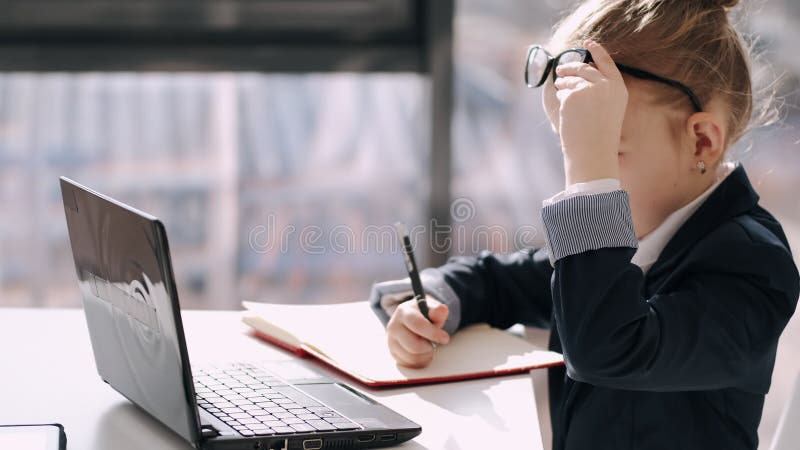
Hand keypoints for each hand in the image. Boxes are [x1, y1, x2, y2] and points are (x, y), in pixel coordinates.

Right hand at [386, 295, 450, 367]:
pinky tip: (422, 353)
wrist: (409, 319)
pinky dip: (420, 361)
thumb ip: (437, 311)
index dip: (433, 333)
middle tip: (433, 342)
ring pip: (412, 358)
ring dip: (425, 355)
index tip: (445, 338)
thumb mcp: (431, 309)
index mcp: (403, 312)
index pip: (417, 325)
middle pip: (414, 346)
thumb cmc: (423, 315)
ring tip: (428, 346)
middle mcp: (394, 326)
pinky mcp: (393, 353)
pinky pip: (409, 365)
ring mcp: (391, 341)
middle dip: (428, 347)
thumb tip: (442, 309)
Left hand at [553, 40, 626, 184]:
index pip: (607, 62)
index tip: (588, 42)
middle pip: (584, 68)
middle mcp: (606, 85)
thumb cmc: (599, 137)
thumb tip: (579, 75)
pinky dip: (561, 100)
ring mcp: (590, 88)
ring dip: (563, 85)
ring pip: (571, 80)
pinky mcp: (573, 95)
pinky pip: (563, 93)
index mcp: (619, 88)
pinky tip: (566, 113)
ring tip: (561, 94)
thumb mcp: (608, 109)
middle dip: (570, 68)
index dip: (597, 50)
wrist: (593, 152)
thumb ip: (600, 90)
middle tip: (560, 70)